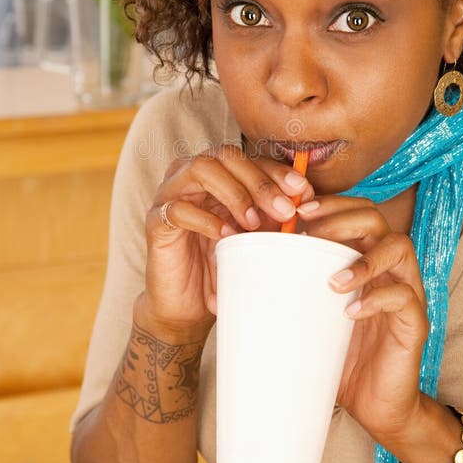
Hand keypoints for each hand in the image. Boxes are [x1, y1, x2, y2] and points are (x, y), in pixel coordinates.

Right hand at [138, 145, 314, 334]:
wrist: (188, 307)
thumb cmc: (222, 266)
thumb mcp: (255, 238)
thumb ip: (273, 218)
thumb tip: (306, 203)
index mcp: (217, 175)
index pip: (248, 158)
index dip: (277, 170)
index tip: (303, 191)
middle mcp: (191, 176)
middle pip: (225, 155)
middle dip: (260, 180)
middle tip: (284, 210)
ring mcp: (169, 195)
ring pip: (201, 168)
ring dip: (234, 192)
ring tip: (253, 223)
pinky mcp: (156, 221)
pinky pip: (178, 208)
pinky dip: (206, 220)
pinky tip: (225, 236)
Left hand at [297, 195, 428, 448]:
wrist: (376, 406)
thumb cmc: (339, 357)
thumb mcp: (306, 321)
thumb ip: (275, 300)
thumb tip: (217, 295)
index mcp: (362, 258)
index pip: (354, 211)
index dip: (331, 203)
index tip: (299, 211)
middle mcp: (388, 267)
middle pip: (377, 218)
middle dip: (343, 218)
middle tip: (312, 234)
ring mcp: (406, 291)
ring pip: (399, 248)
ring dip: (364, 258)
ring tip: (332, 279)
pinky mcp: (415, 322)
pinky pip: (404, 297)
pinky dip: (376, 299)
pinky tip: (350, 312)